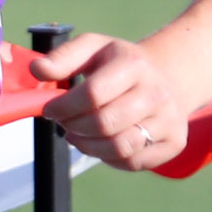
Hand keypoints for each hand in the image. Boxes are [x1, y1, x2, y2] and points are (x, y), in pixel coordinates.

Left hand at [33, 33, 185, 170]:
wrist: (166, 76)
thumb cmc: (118, 64)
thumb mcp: (92, 49)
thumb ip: (62, 58)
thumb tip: (37, 70)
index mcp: (134, 64)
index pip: (93, 94)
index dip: (63, 106)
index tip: (49, 109)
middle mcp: (157, 92)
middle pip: (104, 124)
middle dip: (74, 126)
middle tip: (64, 122)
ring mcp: (169, 119)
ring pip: (119, 147)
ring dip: (88, 146)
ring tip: (78, 134)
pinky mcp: (174, 143)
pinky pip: (133, 162)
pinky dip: (108, 157)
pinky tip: (101, 142)